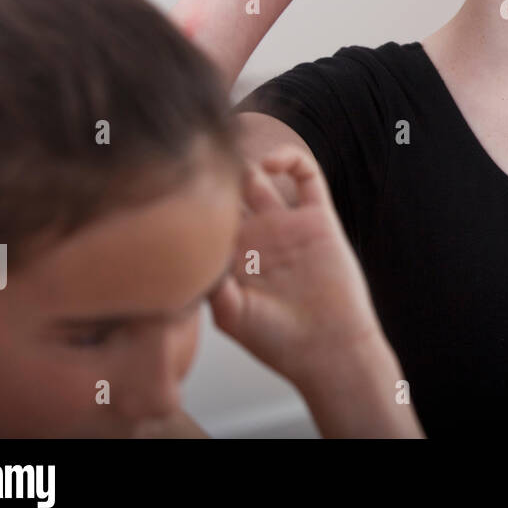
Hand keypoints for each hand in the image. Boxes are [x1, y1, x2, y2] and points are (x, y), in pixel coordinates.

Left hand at [209, 145, 383, 388]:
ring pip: (261, 177)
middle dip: (212, 173)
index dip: (190, 198)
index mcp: (229, 257)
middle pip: (226, 190)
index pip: (201, 216)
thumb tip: (191, 253)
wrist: (330, 349)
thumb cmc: (280, 341)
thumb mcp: (233, 316)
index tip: (177, 187)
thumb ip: (212, 283)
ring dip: (246, 162)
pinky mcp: (318, 218)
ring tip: (236, 162)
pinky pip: (307, 176)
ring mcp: (285, 225)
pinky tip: (274, 163)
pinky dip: (291, 159)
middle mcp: (255, 237)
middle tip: (203, 161)